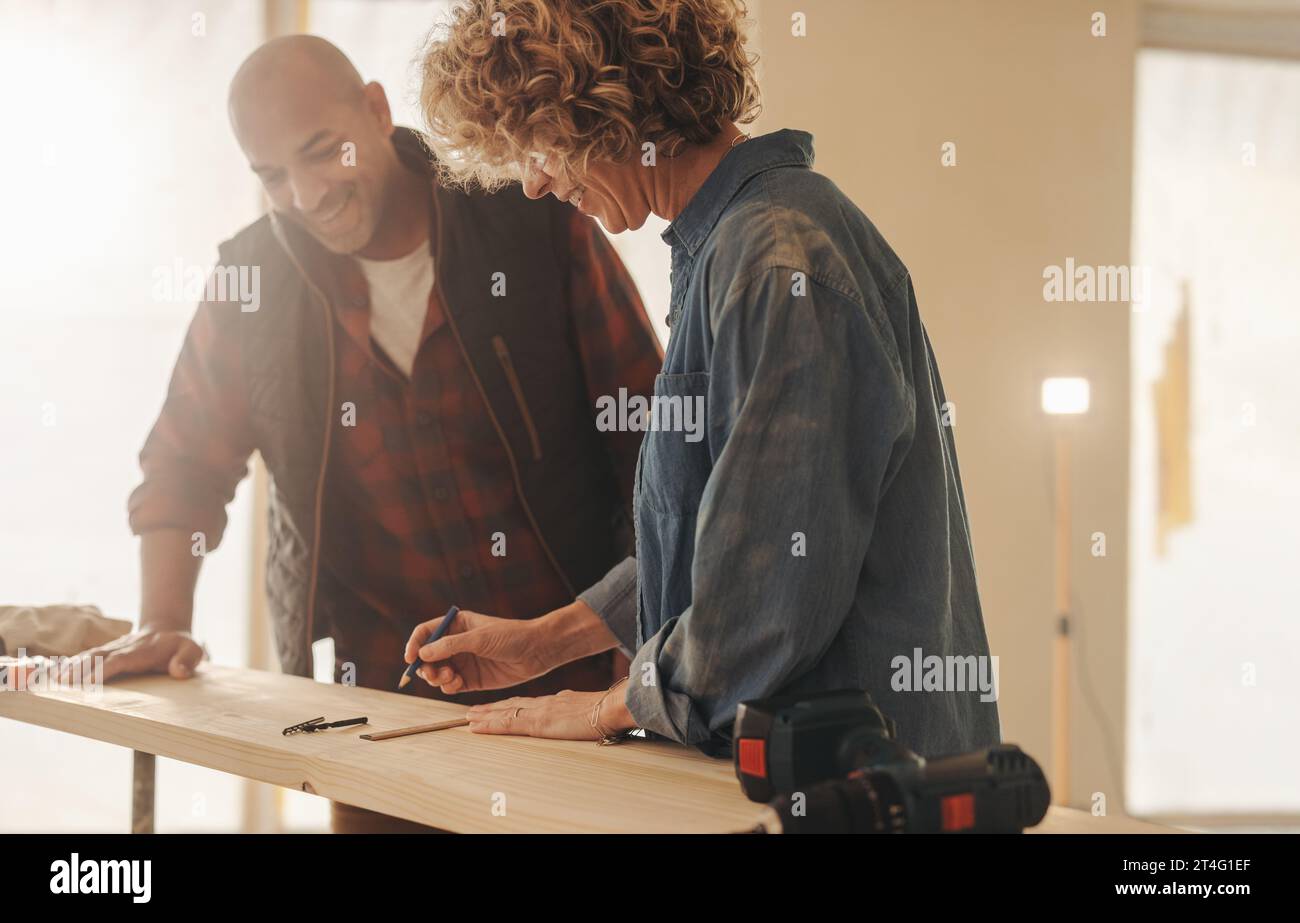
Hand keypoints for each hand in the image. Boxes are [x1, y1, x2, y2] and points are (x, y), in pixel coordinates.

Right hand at [58, 628, 204, 683]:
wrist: (168, 629)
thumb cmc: (181, 646)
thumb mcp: (193, 650)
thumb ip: (188, 660)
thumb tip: (178, 672)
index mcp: (143, 651)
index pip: (121, 659)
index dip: (106, 669)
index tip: (91, 681)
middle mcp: (124, 647)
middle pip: (99, 656)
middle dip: (82, 668)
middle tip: (64, 683)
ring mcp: (114, 648)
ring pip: (91, 655)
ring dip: (73, 667)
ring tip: (57, 680)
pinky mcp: (108, 651)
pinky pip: (88, 657)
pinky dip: (73, 664)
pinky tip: (59, 674)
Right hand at [403, 609, 556, 694]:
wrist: (536, 652)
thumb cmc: (511, 636)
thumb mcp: (479, 638)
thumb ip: (450, 645)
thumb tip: (423, 652)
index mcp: (457, 625)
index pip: (426, 633)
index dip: (414, 644)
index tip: (409, 658)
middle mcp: (456, 643)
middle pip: (427, 656)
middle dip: (425, 667)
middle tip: (433, 673)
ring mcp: (463, 662)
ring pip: (436, 673)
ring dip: (437, 678)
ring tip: (450, 677)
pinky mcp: (471, 679)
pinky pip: (450, 685)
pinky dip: (448, 687)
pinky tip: (457, 684)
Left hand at [464, 683, 635, 740]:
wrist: (611, 707)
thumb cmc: (607, 710)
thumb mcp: (589, 709)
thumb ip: (577, 711)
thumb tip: (574, 714)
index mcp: (556, 701)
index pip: (526, 703)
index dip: (508, 705)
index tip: (496, 707)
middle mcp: (543, 703)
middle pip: (511, 705)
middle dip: (491, 709)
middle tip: (472, 712)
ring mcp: (539, 712)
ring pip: (504, 712)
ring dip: (484, 715)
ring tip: (468, 718)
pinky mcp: (537, 722)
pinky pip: (507, 723)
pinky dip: (489, 724)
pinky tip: (476, 726)